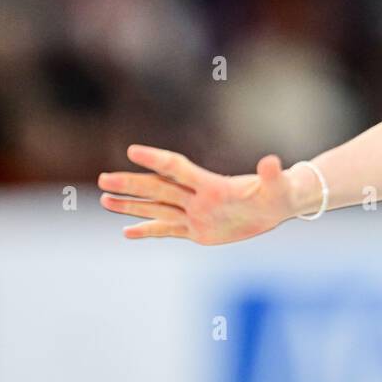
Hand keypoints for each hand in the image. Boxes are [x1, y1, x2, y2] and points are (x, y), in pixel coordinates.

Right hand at [98, 146, 305, 244]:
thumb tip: (273, 162)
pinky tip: (126, 232)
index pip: (178, 169)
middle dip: (132, 184)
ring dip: (132, 205)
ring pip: (157, 208)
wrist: (277, 206)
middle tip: (103, 179)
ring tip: (105, 199)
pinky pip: (168, 231)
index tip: (133, 150)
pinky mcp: (198, 231)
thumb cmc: (278, 191)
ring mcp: (196, 214)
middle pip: (158, 188)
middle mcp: (198, 197)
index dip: (157, 159)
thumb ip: (271, 174)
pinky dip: (148, 231)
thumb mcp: (277, 184)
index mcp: (212, 185)